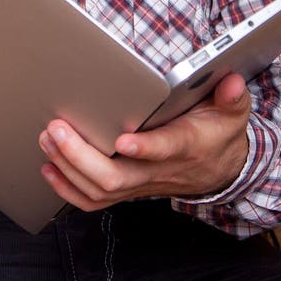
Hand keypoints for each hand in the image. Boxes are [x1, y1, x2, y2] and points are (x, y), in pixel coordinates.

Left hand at [38, 72, 250, 210]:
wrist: (220, 169)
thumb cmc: (219, 133)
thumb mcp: (232, 112)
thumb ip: (232, 97)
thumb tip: (232, 81)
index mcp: (186, 146)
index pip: (165, 151)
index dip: (145, 149)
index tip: (122, 140)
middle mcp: (159, 170)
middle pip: (117, 177)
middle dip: (81, 155)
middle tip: (57, 129)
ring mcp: (140, 183)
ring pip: (100, 190)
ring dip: (68, 166)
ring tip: (48, 138)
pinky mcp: (128, 188)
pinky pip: (94, 199)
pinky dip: (67, 188)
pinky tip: (49, 169)